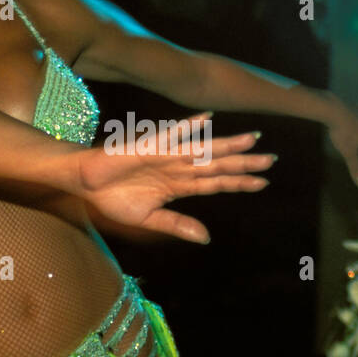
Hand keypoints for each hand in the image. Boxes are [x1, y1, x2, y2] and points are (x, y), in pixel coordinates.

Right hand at [75, 112, 274, 242]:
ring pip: (203, 151)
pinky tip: (207, 118)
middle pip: (218, 165)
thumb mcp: (150, 219)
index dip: (240, 183)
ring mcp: (166, 156)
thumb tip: (206, 238)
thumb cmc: (114, 198)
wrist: (86, 183)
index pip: (216, 183)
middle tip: (271, 159)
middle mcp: (179, 168)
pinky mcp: (149, 148)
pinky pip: (171, 136)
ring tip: (252, 139)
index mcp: (179, 185)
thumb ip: (178, 225)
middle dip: (244, 163)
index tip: (264, 183)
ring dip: (227, 145)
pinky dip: (188, 127)